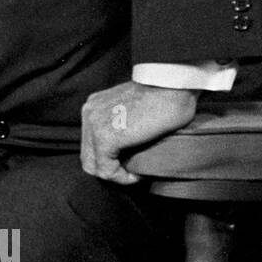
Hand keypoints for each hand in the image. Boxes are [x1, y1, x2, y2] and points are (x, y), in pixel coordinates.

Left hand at [80, 80, 198, 184]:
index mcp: (94, 106)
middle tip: (132, 172)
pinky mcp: (106, 138)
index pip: (90, 143)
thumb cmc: (164, 95)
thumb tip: (125, 148)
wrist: (172, 84)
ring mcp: (94, 126)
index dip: (108, 158)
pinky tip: (139, 175)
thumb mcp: (131, 108)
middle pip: (89, 156)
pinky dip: (122, 177)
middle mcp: (89, 114)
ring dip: (115, 174)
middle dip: (109, 169)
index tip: (131, 162)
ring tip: (136, 174)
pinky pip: (107, 170)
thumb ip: (121, 122)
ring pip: (94, 166)